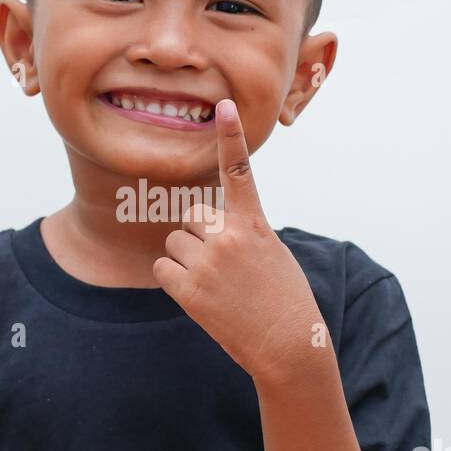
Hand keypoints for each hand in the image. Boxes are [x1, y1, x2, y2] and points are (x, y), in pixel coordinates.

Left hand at [152, 99, 323, 384]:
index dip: (230, 137)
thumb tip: (206, 226)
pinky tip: (201, 297)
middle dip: (199, 235)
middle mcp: (228, 237)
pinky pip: (163, 268)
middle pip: (191, 216)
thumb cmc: (284, 299)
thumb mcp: (272, 253)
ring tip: (217, 284)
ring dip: (187, 259)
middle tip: (224, 266)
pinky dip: (175, 280)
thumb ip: (241, 231)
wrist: (287, 345)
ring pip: (175, 242)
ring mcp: (207, 263)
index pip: (238, 171)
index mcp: (253, 224)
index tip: (224, 106)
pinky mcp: (189, 290)